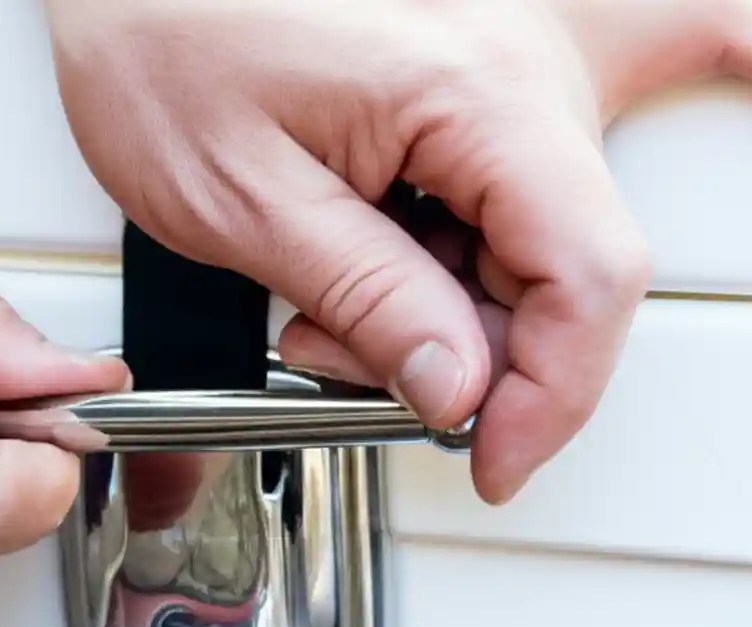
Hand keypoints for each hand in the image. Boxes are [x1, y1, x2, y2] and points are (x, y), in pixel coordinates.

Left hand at [44, 0, 751, 502]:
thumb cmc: (162, 44)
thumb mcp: (250, 205)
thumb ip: (368, 302)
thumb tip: (456, 388)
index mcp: (474, 93)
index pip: (589, 272)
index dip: (555, 393)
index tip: (496, 458)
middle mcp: (512, 75)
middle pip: (569, 267)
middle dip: (475, 356)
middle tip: (358, 368)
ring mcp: (496, 86)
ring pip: (531, 253)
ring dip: (442, 317)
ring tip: (324, 309)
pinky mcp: (466, 104)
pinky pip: (490, 218)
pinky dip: (430, 274)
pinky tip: (352, 268)